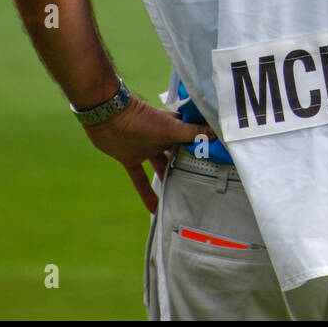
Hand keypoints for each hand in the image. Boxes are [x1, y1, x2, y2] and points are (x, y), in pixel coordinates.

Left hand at [82, 96, 214, 213]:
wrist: (107, 117)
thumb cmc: (142, 119)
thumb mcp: (171, 129)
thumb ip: (193, 133)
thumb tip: (218, 134)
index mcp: (175, 128)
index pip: (195, 138)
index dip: (206, 148)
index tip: (220, 161)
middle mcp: (163, 139)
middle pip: (179, 155)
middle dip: (190, 167)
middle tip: (204, 184)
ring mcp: (147, 149)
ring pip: (162, 167)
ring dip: (169, 180)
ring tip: (183, 197)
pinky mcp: (131, 158)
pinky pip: (141, 178)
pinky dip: (146, 193)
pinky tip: (154, 209)